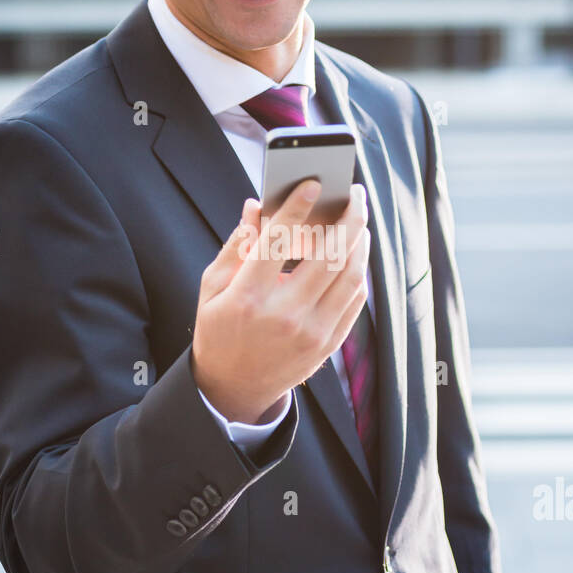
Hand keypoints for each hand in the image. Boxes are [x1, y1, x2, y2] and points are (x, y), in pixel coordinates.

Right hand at [192, 179, 369, 423]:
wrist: (234, 388)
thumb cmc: (220, 330)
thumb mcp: (212, 288)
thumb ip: (236, 246)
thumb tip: (256, 207)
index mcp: (248, 298)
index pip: (278, 242)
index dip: (297, 208)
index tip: (313, 184)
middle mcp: (284, 316)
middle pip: (329, 256)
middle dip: (348, 217)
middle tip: (354, 193)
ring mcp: (311, 333)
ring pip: (351, 276)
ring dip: (360, 242)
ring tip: (358, 219)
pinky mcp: (328, 345)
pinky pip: (355, 300)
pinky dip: (359, 271)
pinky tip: (355, 252)